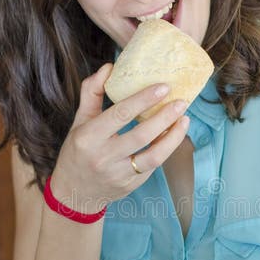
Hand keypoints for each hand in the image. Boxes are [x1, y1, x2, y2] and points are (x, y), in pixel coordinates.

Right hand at [51, 63, 189, 211]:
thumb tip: (109, 67)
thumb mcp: (79, 121)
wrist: (74, 193)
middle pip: (141, 135)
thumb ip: (92, 92)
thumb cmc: (78, 151)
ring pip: (153, 156)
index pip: (119, 114)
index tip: (163, 87)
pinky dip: (165, 149)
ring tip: (184, 120)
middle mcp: (104, 157)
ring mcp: (119, 174)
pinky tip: (173, 135)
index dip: (143, 99)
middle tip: (181, 102)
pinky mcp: (131, 185)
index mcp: (89, 137)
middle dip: (165, 117)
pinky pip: (153, 166)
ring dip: (173, 138)